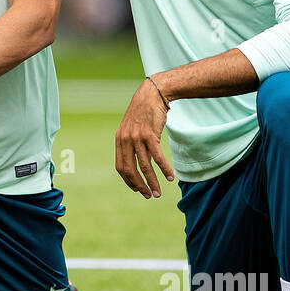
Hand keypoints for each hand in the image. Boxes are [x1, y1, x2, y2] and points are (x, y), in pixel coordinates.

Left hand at [114, 79, 175, 197]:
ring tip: (159, 192)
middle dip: (140, 185)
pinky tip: (170, 177)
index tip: (137, 189)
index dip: (129, 181)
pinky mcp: (150, 135)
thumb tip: (141, 164)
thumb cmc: (144, 113)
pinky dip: (164, 169)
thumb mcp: (133, 129)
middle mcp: (126, 140)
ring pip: (145, 166)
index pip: (121, 167)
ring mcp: (137, 138)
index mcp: (119, 140)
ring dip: (152, 181)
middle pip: (131, 170)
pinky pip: (157, 157)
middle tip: (149, 195)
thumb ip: (134, 146)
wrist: (152, 95)